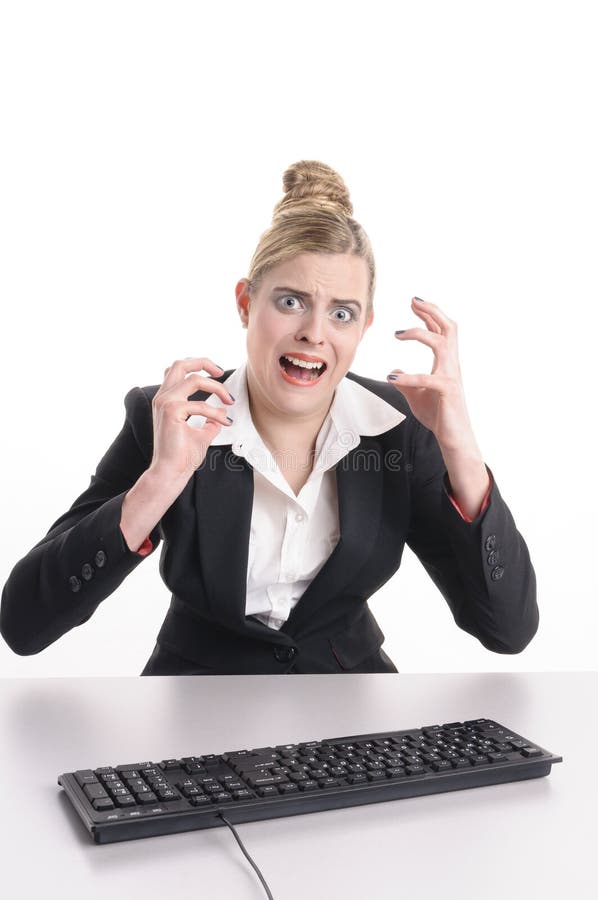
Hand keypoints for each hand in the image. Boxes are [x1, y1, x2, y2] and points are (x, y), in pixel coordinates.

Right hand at [150, 357, 233, 480]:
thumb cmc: (182, 456)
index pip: (177, 370)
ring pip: (194, 379)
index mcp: (166, 399)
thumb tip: (222, 412)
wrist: (170, 472)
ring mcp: (165, 403)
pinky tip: (225, 422)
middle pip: (181, 364)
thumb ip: (210, 420)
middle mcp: (163, 397)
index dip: (198, 365)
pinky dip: (216, 413)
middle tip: (221, 372)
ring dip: (217, 387)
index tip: (217, 374)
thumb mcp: (201, 433)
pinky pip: (200, 405)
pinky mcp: (171, 412)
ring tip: (229, 400)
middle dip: (204, 362)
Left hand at [387, 297, 476, 451]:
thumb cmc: (439, 416)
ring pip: (442, 344)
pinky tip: (392, 377)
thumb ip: (405, 382)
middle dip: (432, 311)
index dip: (428, 314)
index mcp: (445, 363)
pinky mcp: (448, 392)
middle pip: (449, 328)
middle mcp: (451, 365)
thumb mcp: (416, 395)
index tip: (413, 303)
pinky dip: (409, 376)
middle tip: (413, 301)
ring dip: (419, 334)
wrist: (454, 438)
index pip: (441, 331)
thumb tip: (392, 371)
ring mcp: (451, 377)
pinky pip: (427, 379)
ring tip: (398, 334)